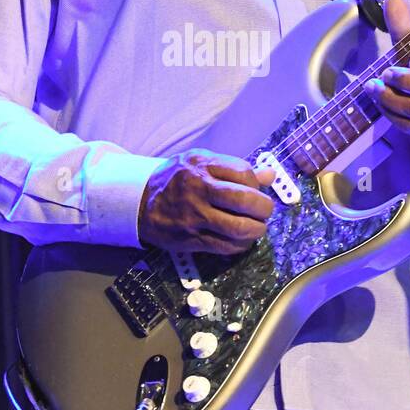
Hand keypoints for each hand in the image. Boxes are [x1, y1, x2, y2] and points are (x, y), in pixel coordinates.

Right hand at [137, 148, 274, 254]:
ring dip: (256, 230)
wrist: (139, 202)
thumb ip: (233, 168)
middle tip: (265, 211)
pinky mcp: (191, 238)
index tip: (256, 190)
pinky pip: (225, 246)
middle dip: (264, 208)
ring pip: (238, 228)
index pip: (244, 172)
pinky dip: (240, 245)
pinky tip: (241, 240)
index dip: (257, 184)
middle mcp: (198, 190)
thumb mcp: (200, 163)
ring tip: (257, 228)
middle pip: (245, 200)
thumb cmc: (175, 179)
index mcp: (202, 166)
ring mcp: (194, 216)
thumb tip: (269, 174)